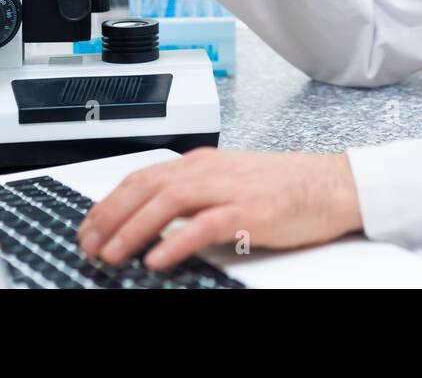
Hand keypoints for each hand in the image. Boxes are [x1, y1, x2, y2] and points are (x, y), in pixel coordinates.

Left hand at [76, 148, 363, 269]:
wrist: (334, 183)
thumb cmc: (287, 185)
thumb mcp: (232, 181)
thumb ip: (195, 193)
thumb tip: (152, 217)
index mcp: (203, 162)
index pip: (142, 177)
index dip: (108, 203)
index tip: (88, 228)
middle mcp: (212, 170)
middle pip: (146, 186)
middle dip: (109, 216)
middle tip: (88, 245)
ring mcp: (231, 188)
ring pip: (167, 202)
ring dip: (132, 229)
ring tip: (112, 254)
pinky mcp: (251, 211)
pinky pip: (204, 225)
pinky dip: (175, 241)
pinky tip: (158, 258)